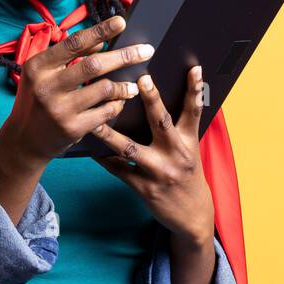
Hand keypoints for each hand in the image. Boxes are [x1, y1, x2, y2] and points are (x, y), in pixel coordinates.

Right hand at [0, 14, 151, 173]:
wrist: (24, 140)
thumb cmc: (36, 101)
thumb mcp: (43, 74)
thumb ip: (68, 56)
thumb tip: (101, 41)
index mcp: (37, 66)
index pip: (73, 43)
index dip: (100, 30)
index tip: (121, 21)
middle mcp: (46, 86)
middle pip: (94, 65)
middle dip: (125, 56)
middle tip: (146, 51)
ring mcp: (59, 109)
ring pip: (104, 89)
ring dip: (124, 86)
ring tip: (134, 86)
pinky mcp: (72, 128)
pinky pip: (105, 112)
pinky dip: (117, 105)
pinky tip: (119, 102)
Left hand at [90, 64, 214, 243]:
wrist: (193, 215)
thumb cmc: (187, 175)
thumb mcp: (190, 151)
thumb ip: (178, 128)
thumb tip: (156, 101)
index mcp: (190, 142)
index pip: (194, 111)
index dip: (195, 89)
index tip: (193, 68)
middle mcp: (176, 155)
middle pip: (162, 122)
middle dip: (152, 100)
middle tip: (141, 79)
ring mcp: (159, 172)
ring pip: (130, 148)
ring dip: (109, 133)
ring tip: (94, 119)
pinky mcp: (144, 189)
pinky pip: (119, 170)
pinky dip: (103, 158)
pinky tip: (88, 148)